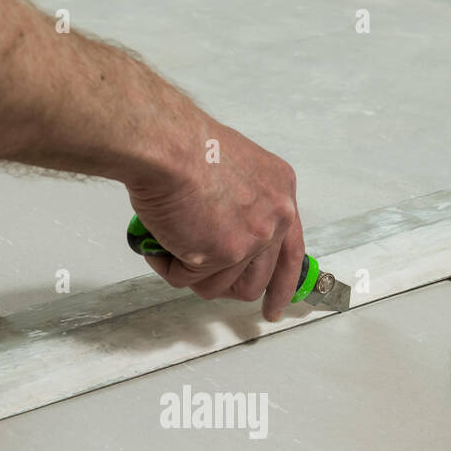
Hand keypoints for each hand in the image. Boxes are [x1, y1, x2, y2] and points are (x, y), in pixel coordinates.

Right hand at [126, 125, 304, 321]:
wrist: (166, 145)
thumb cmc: (187, 146)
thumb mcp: (236, 169)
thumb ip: (243, 204)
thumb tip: (225, 230)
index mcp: (281, 193)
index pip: (291, 254)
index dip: (282, 286)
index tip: (274, 304)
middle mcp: (274, 219)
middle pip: (256, 281)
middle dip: (227, 287)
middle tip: (202, 279)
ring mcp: (250, 241)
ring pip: (220, 286)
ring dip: (191, 274)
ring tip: (170, 247)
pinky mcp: (220, 255)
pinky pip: (188, 279)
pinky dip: (168, 267)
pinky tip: (159, 245)